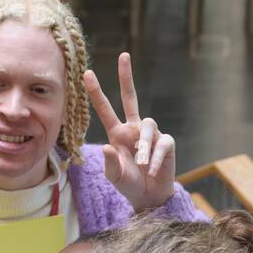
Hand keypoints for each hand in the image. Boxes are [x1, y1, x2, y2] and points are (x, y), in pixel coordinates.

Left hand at [84, 53, 175, 211]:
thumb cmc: (128, 184)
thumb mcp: (114, 176)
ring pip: (147, 126)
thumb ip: (110, 163)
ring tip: (141, 165)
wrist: (148, 196)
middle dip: (126, 77)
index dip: (97, 93)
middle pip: (130, 97)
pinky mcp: (166, 142)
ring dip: (143, 148)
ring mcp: (151, 133)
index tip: (86, 74)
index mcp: (117, 134)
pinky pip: (161, 144)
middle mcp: (133, 129)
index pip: (106, 110)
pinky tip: (151, 169)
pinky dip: (155, 158)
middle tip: (123, 56)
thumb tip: (108, 146)